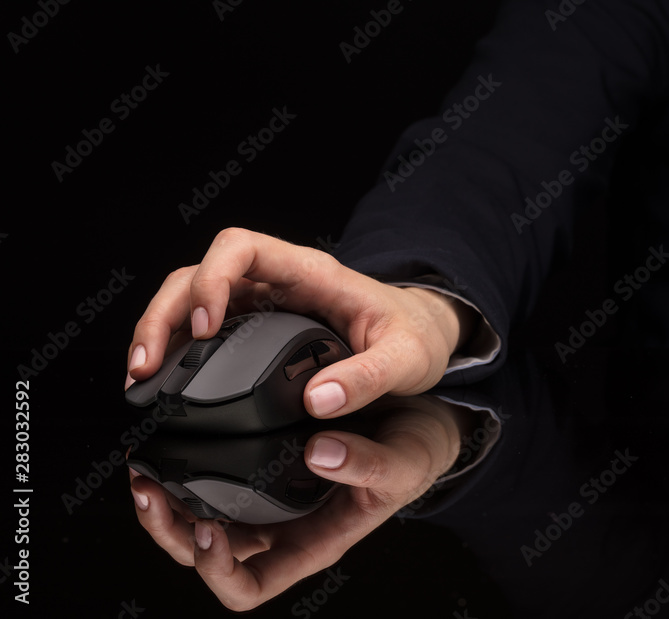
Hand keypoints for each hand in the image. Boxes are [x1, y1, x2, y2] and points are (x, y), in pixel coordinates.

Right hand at [124, 227, 474, 416]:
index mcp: (311, 274)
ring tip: (140, 379)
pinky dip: (178, 352)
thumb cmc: (415, 338)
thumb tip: (317, 401)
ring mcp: (263, 305)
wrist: (420, 340)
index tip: (206, 326)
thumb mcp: (406, 359)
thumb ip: (369, 377)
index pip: (241, 248)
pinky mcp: (257, 330)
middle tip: (146, 366)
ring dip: (160, 332)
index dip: (212, 279)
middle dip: (165, 313)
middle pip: (198, 274)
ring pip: (191, 299)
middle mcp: (278, 282)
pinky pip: (204, 331)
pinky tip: (162, 384)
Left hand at [129, 395, 467, 610]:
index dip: (216, 569)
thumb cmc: (415, 453)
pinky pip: (213, 472)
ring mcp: (269, 494)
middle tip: (150, 490)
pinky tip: (176, 435)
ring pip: (199, 515)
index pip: (248, 585)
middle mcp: (282, 525)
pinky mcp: (264, 457)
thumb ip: (366, 463)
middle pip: (206, 553)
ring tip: (147, 467)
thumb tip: (318, 454)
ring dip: (165, 499)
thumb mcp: (404, 462)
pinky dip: (187, 461)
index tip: (205, 529)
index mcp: (311, 542)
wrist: (420, 416)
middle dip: (168, 529)